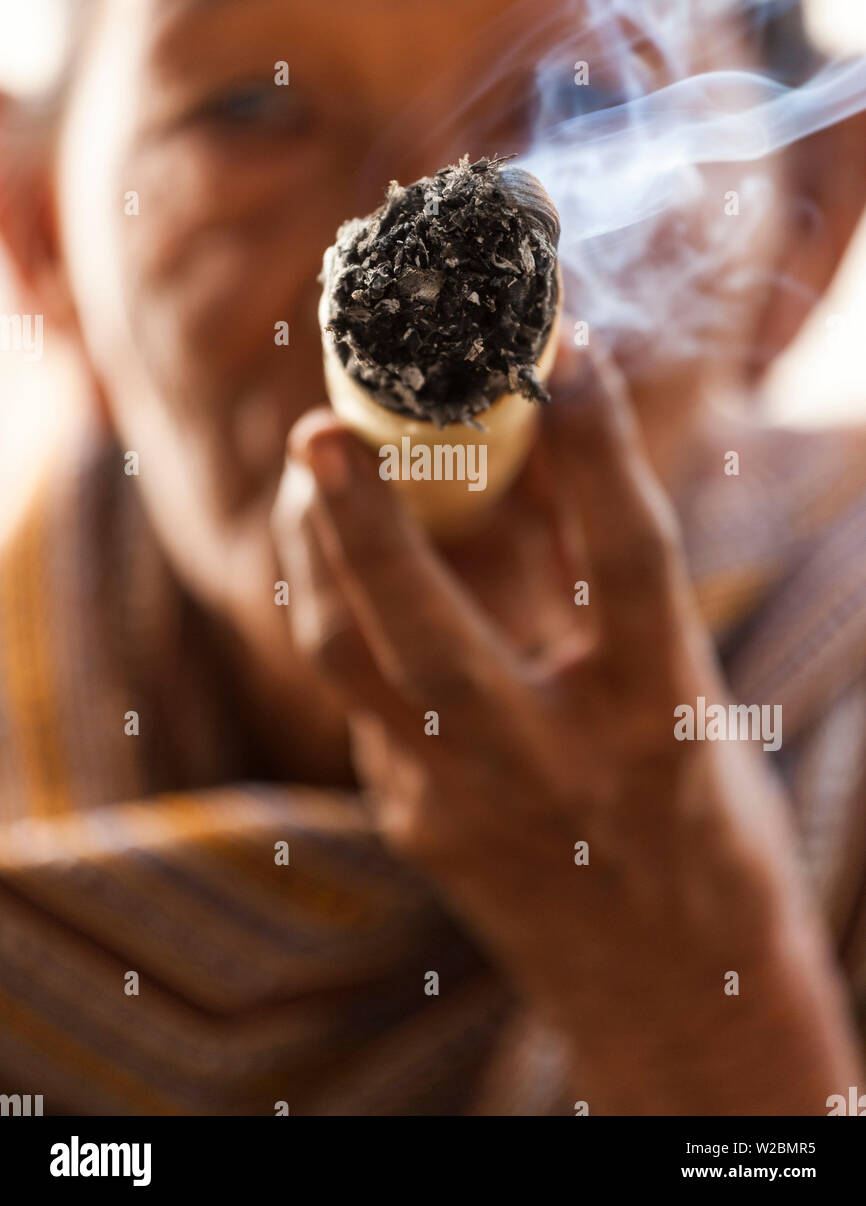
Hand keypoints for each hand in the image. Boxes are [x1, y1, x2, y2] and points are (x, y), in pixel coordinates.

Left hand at [272, 337, 734, 1003]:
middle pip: (434, 640)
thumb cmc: (691, 810)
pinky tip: (339, 553)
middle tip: (318, 428)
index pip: (632, 563)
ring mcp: (467, 809)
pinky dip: (345, 610)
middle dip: (367, 525)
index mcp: (659, 724)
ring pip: (354, 670)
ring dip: (320, 558)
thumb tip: (538, 443)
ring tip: (314, 470)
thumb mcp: (676, 688)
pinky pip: (358, 698)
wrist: (669, 983)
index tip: (569, 346)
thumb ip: (597, 577)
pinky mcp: (414, 822)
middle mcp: (556, 771)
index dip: (601, 447)